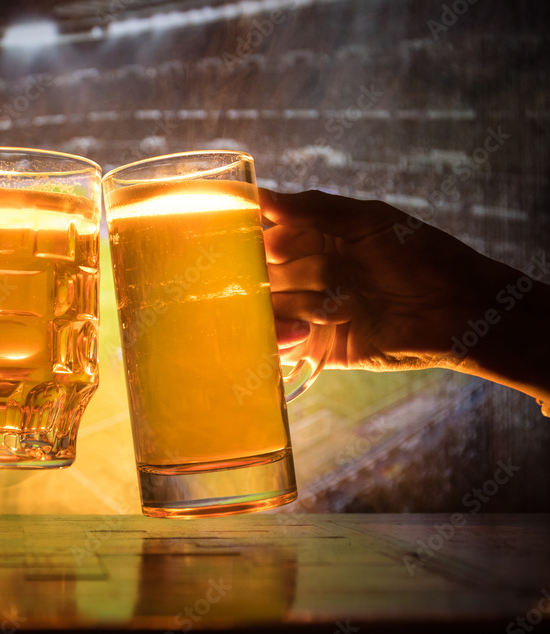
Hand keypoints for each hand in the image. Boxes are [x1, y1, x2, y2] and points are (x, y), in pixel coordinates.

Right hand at [260, 189, 549, 409]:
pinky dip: (283, 338)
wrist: (461, 309)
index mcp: (311, 240)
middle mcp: (303, 275)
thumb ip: (313, 209)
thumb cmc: (421, 254)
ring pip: (269, 309)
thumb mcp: (368, 220)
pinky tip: (304, 332)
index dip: (267, 245)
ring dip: (300, 307)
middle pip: (261, 277)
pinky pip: (279, 345)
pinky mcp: (316, 347)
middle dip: (291, 277)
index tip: (285, 248)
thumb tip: (260, 197)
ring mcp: (308, 312)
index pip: (262, 240)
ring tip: (343, 309)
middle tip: (335, 277)